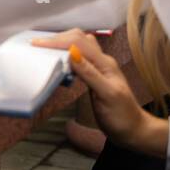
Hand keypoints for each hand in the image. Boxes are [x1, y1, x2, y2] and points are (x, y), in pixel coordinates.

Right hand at [32, 29, 168, 157]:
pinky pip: (78, 57)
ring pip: (78, 46)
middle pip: (78, 38)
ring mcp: (97, 68)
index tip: (37, 44)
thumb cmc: (122, 116)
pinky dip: (65, 54)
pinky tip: (57, 61)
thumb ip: (90, 74)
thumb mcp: (107, 95)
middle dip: (57, 39)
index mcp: (104, 63)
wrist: (132, 130)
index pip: (79, 42)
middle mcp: (101, 61)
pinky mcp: (92, 75)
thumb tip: (72, 53)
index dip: (57, 41)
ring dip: (61, 44)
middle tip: (37, 46)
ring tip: (43, 50)